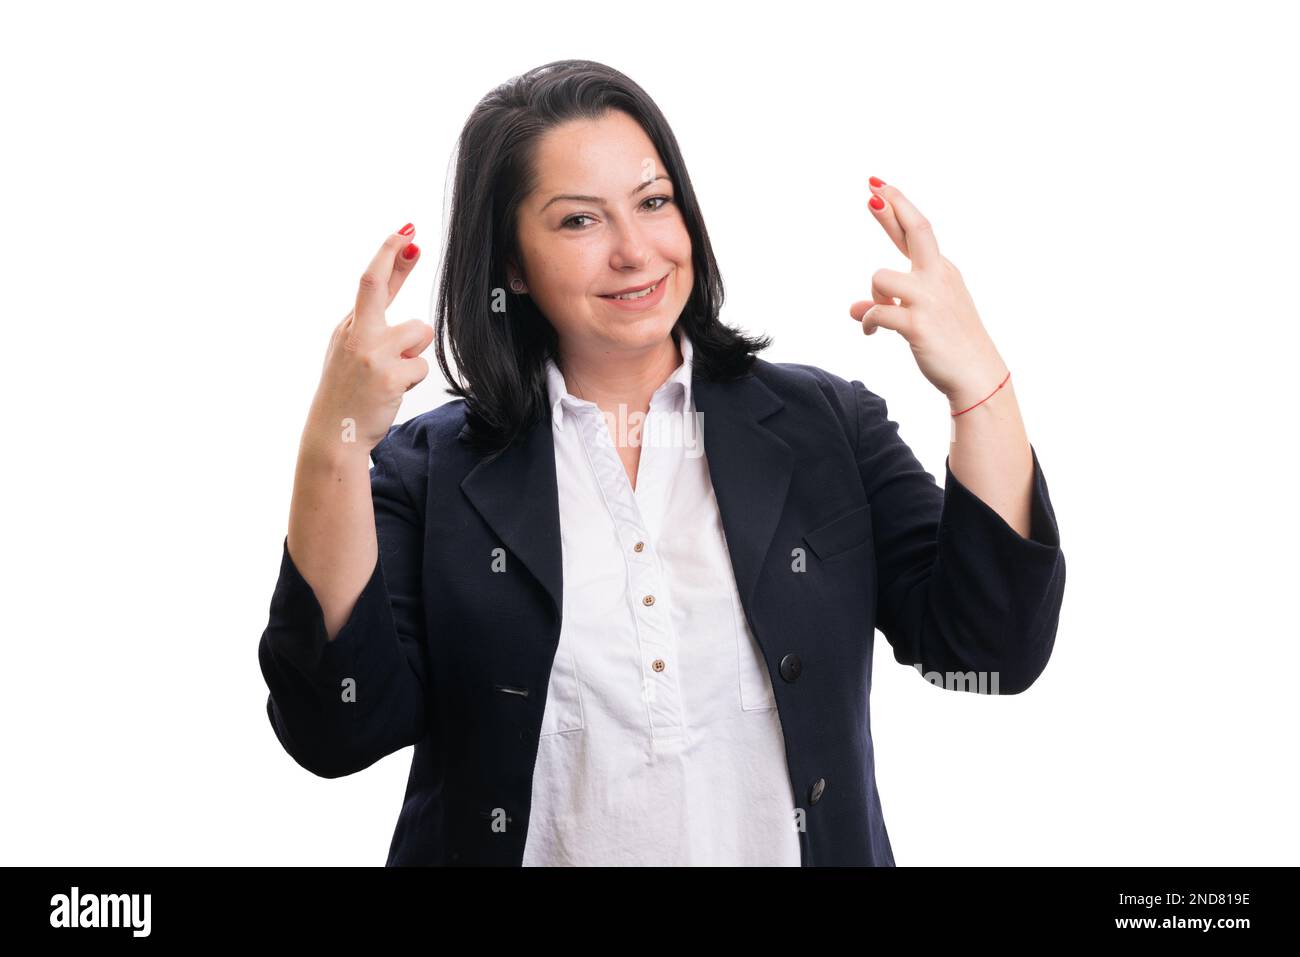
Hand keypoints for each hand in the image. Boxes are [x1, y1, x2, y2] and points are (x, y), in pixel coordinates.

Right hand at [304, 225, 433, 459]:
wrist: (335, 434)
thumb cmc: (348, 394)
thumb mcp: (352, 354)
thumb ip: (375, 330)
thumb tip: (412, 319)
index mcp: (349, 327)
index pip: (369, 283)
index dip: (388, 256)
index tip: (405, 234)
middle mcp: (357, 335)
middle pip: (376, 286)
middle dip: (394, 258)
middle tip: (412, 239)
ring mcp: (371, 354)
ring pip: (418, 333)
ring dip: (414, 352)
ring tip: (393, 374)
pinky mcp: (389, 375)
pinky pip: (420, 365)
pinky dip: (413, 377)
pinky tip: (393, 389)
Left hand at [849, 179, 1008, 411]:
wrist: (977, 375)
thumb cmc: (950, 344)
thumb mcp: (920, 316)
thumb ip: (889, 304)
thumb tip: (853, 309)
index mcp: (942, 271)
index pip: (918, 230)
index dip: (898, 207)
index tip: (879, 187)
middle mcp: (938, 277)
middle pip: (918, 230)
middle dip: (892, 209)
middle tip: (871, 193)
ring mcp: (930, 299)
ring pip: (881, 277)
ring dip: (873, 296)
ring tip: (877, 314)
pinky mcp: (918, 324)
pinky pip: (877, 312)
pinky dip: (868, 321)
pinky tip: (870, 332)